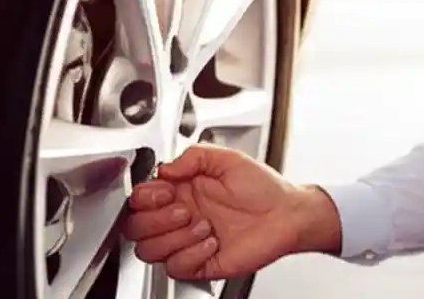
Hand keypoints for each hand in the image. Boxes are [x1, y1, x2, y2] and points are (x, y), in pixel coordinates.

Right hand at [123, 144, 340, 279]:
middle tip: (185, 209)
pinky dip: (191, 254)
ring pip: (149, 251)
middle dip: (156, 219)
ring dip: (174, 237)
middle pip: (135, 228)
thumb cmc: (263, 187)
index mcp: (181, 190)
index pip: (139, 199)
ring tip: (203, 224)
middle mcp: (180, 217)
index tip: (166, 191)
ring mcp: (188, 242)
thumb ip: (192, 155)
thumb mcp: (227, 158)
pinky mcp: (201, 264)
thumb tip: (164, 168)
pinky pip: (175, 268)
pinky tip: (213, 240)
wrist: (288, 214)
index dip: (145, 197)